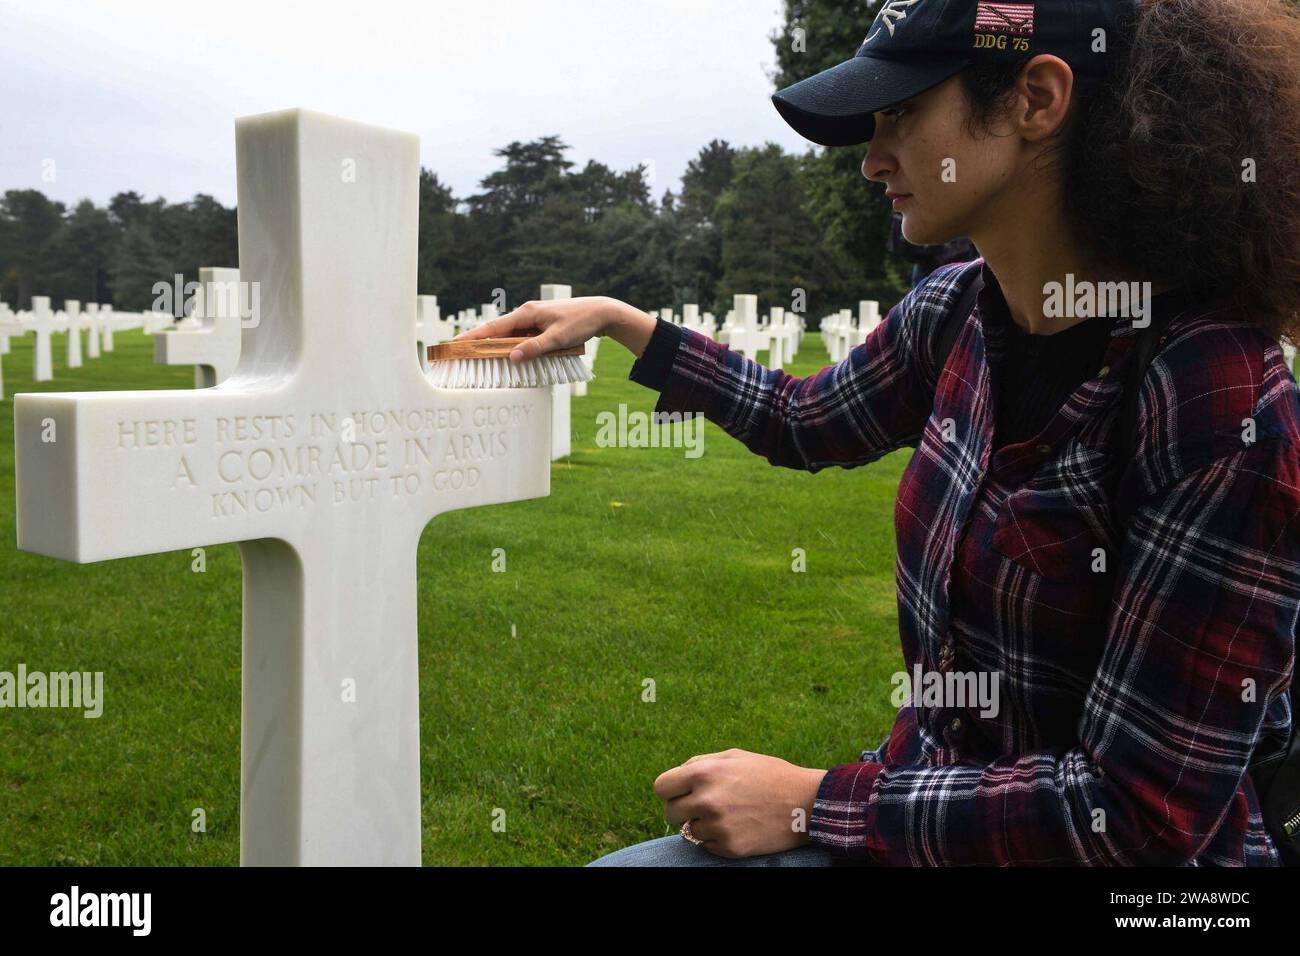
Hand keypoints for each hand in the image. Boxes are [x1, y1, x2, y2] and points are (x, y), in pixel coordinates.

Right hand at [452, 295, 644, 362]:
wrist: (601, 312)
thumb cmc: (581, 322)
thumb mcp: (558, 338)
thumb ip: (535, 348)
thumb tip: (512, 357)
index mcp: (527, 313)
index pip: (493, 328)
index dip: (473, 337)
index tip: (455, 344)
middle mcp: (526, 314)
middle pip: (496, 331)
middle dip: (477, 342)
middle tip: (457, 354)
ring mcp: (533, 319)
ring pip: (508, 335)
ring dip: (494, 346)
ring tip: (474, 358)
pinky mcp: (540, 325)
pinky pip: (519, 337)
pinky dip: (511, 346)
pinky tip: (505, 356)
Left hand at [653, 748, 826, 857]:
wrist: (805, 802)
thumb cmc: (768, 774)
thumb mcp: (734, 756)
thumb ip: (700, 763)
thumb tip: (676, 778)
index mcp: (704, 772)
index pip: (661, 787)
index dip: (671, 790)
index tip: (681, 792)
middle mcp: (707, 800)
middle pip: (670, 813)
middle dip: (683, 809)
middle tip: (703, 806)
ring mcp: (718, 826)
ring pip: (689, 832)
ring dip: (703, 825)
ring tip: (729, 814)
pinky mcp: (730, 847)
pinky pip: (708, 846)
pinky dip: (718, 838)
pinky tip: (739, 826)